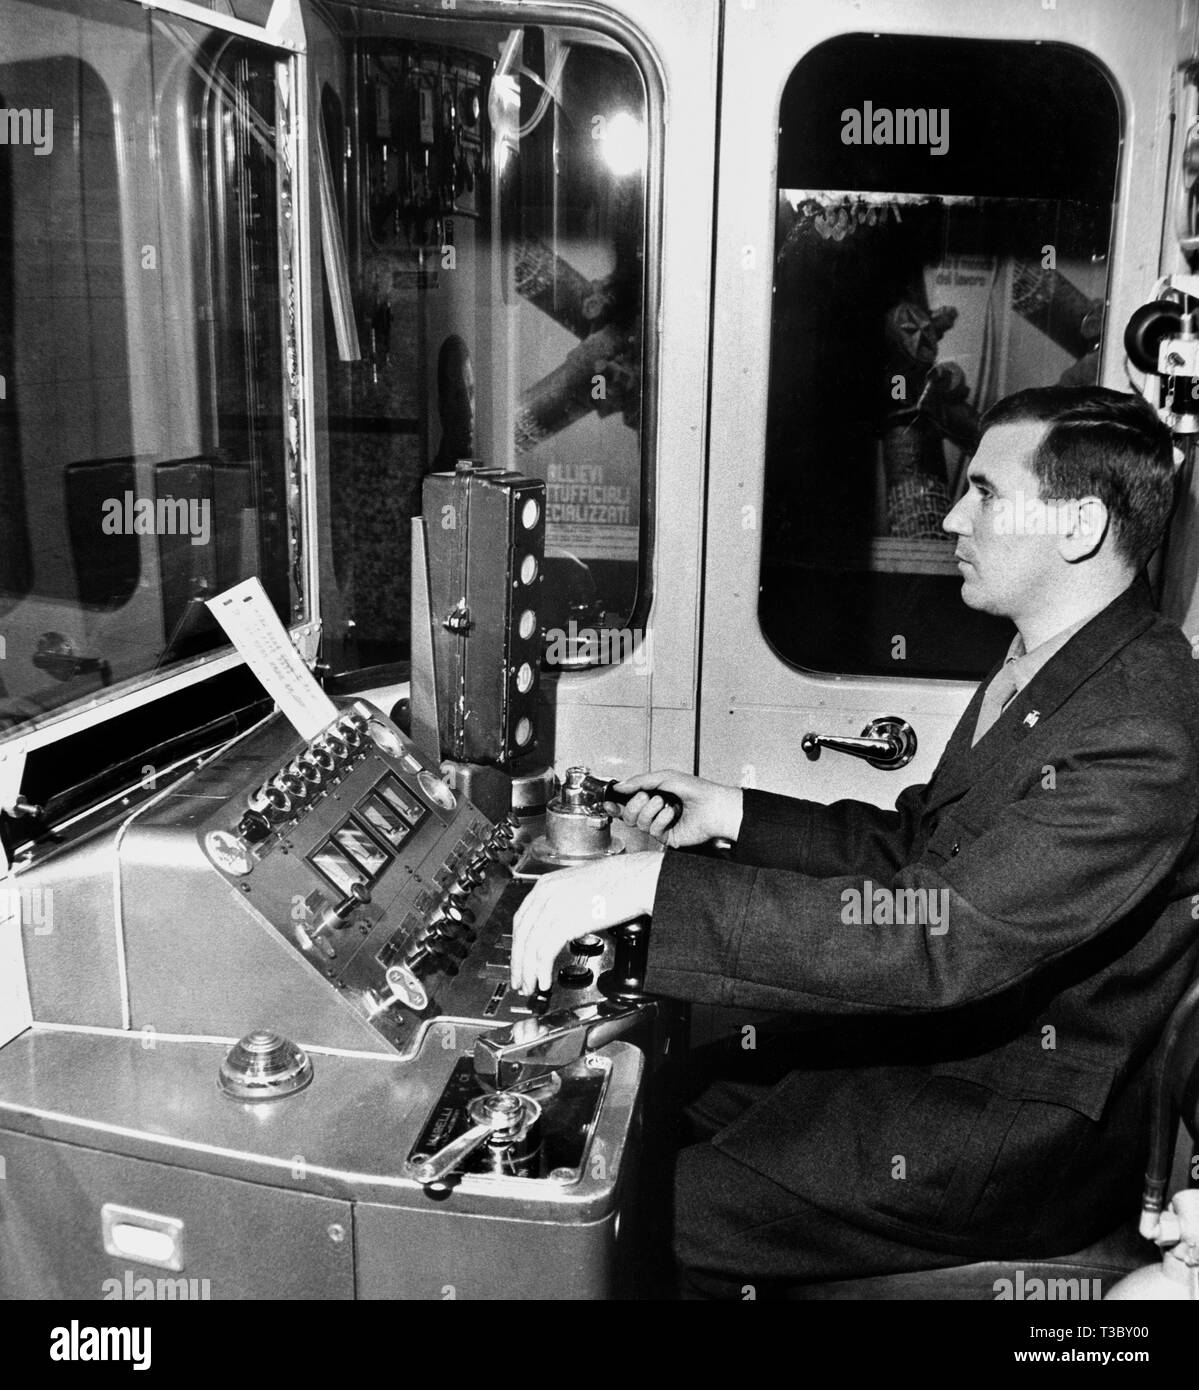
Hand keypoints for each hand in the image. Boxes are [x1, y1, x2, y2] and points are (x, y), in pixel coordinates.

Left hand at [510, 852, 664, 993]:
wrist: (635, 879)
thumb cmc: (618, 882)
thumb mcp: (579, 887)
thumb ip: (563, 902)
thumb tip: (559, 925)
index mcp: (547, 885)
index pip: (521, 920)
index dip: (518, 944)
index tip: (519, 959)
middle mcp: (545, 895)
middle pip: (522, 935)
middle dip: (518, 962)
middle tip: (519, 979)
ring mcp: (553, 908)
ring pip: (530, 947)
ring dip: (528, 971)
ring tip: (531, 986)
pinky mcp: (565, 922)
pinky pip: (545, 952)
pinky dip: (541, 971)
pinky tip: (544, 981)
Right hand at [605, 769, 741, 847]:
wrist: (714, 806)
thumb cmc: (696, 790)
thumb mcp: (664, 777)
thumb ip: (639, 781)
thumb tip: (619, 787)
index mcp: (652, 796)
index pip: (627, 802)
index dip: (615, 804)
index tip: (608, 801)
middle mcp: (654, 812)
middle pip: (627, 815)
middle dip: (635, 804)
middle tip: (649, 797)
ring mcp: (660, 825)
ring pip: (637, 822)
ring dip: (650, 810)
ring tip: (666, 804)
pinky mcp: (666, 837)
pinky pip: (652, 830)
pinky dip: (661, 819)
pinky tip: (672, 814)